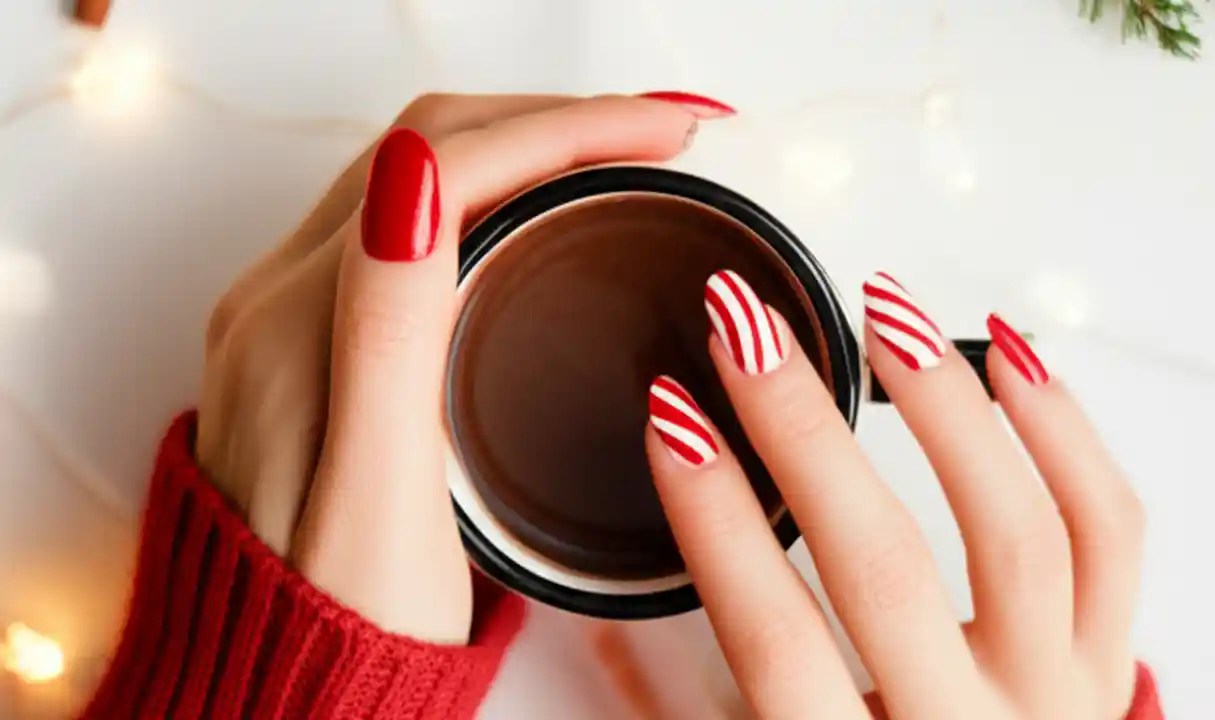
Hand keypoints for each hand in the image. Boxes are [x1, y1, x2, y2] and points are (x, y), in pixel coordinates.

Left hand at [196, 93, 694, 642]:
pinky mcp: (320, 339)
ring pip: (426, 173)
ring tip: (625, 155)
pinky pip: (415, 218)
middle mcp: (283, 297)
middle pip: (433, 145)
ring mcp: (297, 312)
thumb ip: (388, 334)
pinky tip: (550, 211)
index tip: (668, 132)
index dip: (566, 129)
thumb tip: (415, 173)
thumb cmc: (338, 620)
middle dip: (556, 119)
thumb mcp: (377, 495)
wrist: (274, 686)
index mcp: (299, 321)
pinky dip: (497, 190)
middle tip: (666, 133)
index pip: (446, 164)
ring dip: (528, 145)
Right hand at [646, 272, 1144, 717]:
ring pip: (1018, 530)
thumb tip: (600, 632)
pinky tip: (1007, 353)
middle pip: (884, 567)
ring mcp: (1057, 696)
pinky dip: (1065, 431)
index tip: (671, 416)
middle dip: (801, 431)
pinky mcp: (1110, 659)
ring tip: (882, 310)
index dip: (714, 517)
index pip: (773, 635)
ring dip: (944, 404)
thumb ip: (678, 718)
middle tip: (744, 329)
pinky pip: (1110, 531)